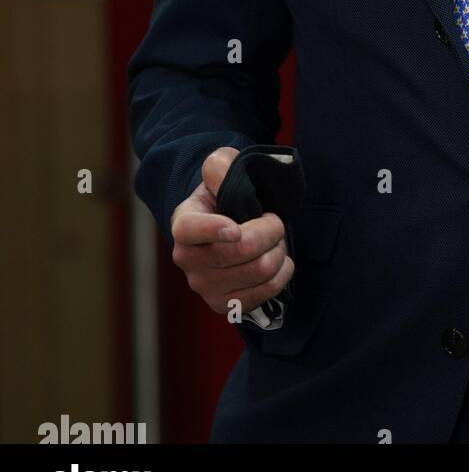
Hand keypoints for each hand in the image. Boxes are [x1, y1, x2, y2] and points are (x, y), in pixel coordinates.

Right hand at [170, 147, 294, 317]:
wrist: (230, 224)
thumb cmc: (226, 194)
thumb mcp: (222, 170)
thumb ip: (219, 166)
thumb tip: (220, 174)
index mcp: (183, 222)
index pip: (190, 229)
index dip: (213, 230)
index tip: (235, 229)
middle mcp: (187, 259)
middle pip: (241, 251)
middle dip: (270, 230)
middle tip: (275, 221)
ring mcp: (203, 285)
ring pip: (258, 271)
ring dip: (278, 251)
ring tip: (276, 241)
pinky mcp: (223, 305)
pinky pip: (263, 293)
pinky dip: (281, 275)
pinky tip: (279, 261)